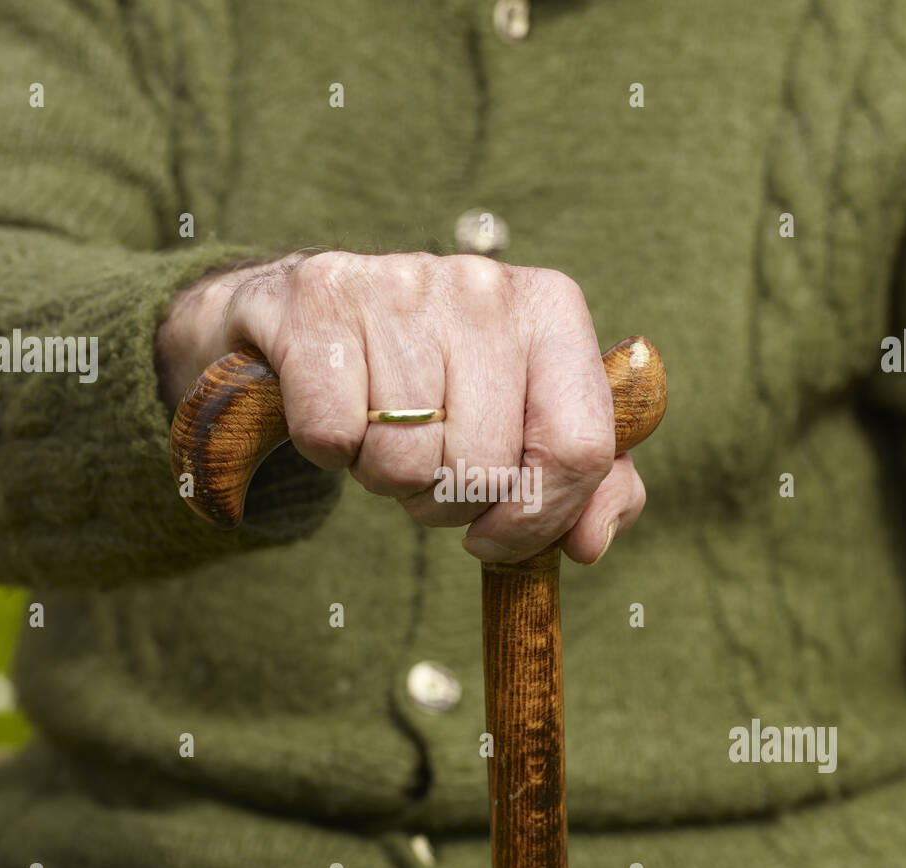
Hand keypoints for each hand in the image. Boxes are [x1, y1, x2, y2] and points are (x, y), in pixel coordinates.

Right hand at [157, 252, 645, 563]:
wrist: (316, 316)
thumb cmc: (437, 380)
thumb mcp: (524, 418)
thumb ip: (583, 482)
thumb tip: (588, 544)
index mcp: (553, 311)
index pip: (580, 449)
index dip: (538, 519)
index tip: (494, 535)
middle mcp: (485, 287)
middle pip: (485, 470)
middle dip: (447, 501)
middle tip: (426, 465)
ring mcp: (400, 285)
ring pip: (406, 462)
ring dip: (386, 477)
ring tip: (382, 431)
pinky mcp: (320, 300)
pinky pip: (333, 436)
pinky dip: (329, 451)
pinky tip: (337, 411)